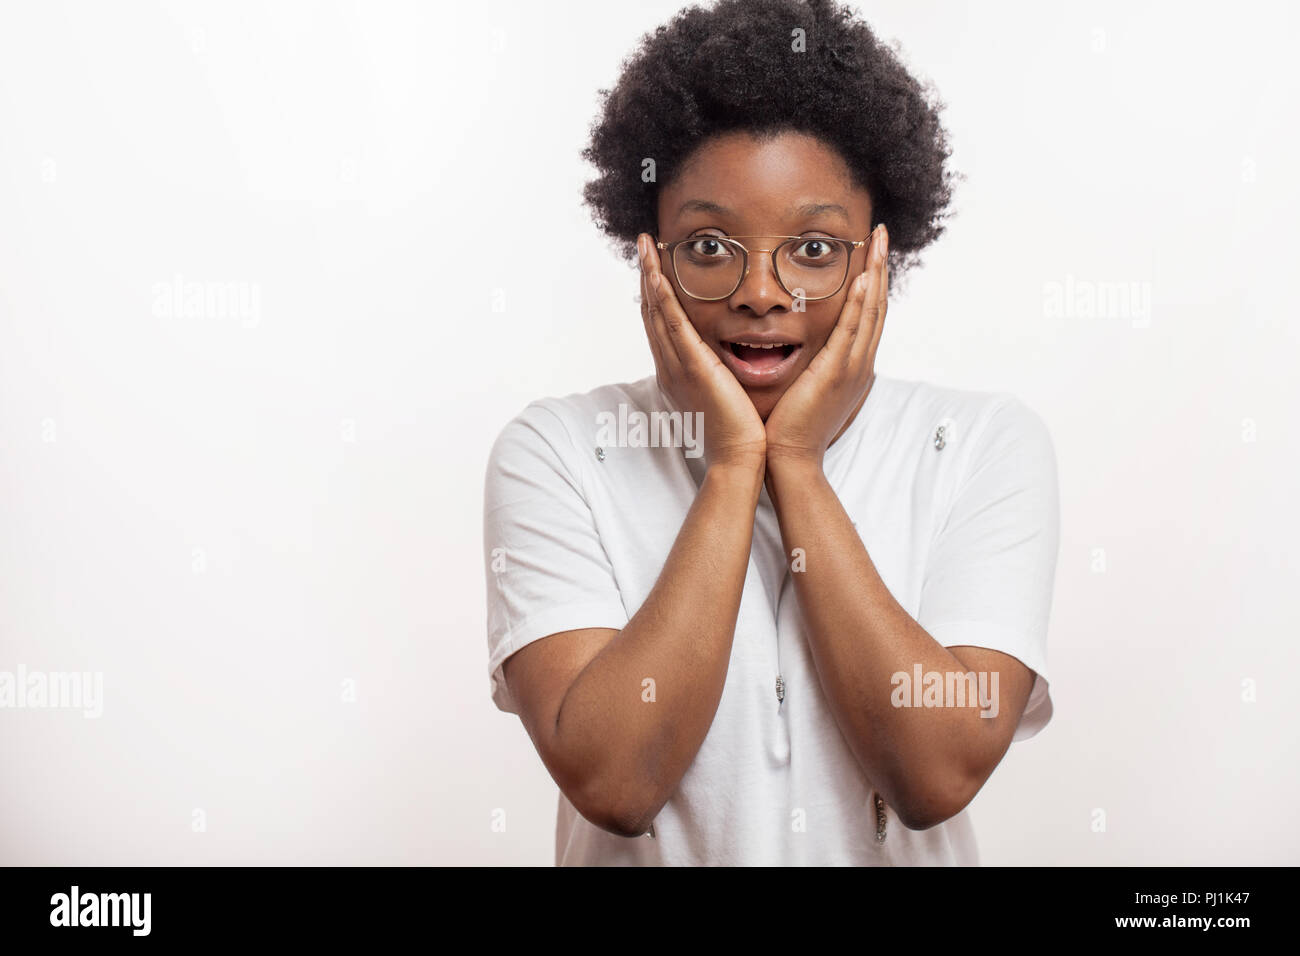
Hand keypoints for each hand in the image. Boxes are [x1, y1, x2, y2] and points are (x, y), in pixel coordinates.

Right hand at [638, 233, 766, 472]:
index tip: (656, 266)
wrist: (740, 457)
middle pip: (652, 312)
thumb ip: (722, 374)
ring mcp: (678, 365)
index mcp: (678, 373)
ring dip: (649, 275)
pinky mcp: (692, 365)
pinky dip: (662, 294)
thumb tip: (730, 361)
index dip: (656, 293)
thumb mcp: (726, 395)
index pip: (662, 325)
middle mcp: (671, 366)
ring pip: (656, 311)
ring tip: (645, 245)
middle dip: (647, 276)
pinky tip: (657, 272)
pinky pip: (671, 322)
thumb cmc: (740, 433)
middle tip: (644, 245)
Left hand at [764, 223, 888, 470]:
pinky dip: (860, 302)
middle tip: (883, 234)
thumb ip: (811, 365)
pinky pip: (852, 330)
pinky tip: (864, 277)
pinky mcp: (837, 372)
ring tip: (879, 241)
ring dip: (876, 273)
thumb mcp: (806, 388)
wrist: (789, 457)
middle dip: (881, 267)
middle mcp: (859, 363)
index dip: (873, 282)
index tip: (872, 252)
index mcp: (852, 366)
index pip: (867, 315)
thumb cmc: (790, 426)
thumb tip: (803, 349)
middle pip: (877, 306)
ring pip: (871, 311)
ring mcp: (852, 367)